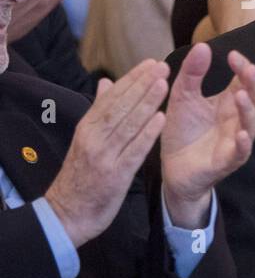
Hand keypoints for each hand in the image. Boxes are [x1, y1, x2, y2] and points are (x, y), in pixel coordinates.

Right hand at [44, 60, 169, 247]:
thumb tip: (106, 82)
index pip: (111, 98)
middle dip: (142, 85)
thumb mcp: (86, 140)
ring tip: (164, 83)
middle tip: (162, 66)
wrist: (68, 213)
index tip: (150, 63)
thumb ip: (99, 112)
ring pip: (127, 124)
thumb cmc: (82, 176)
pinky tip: (161, 119)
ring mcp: (104, 156)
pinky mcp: (115, 175)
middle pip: (120, 106)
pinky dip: (147, 134)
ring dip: (146, 103)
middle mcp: (94, 138)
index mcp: (87, 128)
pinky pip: (133, 151)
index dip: (131, 80)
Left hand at [160, 45, 254, 228]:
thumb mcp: (182, 97)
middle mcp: (237, 120)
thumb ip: (192, 74)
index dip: (243, 68)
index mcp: (228, 103)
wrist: (172, 167)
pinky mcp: (227, 161)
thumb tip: (202, 46)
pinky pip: (240, 153)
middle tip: (248, 68)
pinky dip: (243, 144)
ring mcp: (235, 141)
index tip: (233, 54)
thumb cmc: (183, 132)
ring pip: (251, 124)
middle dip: (254, 84)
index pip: (244, 82)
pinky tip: (242, 134)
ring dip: (248, 110)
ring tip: (240, 95)